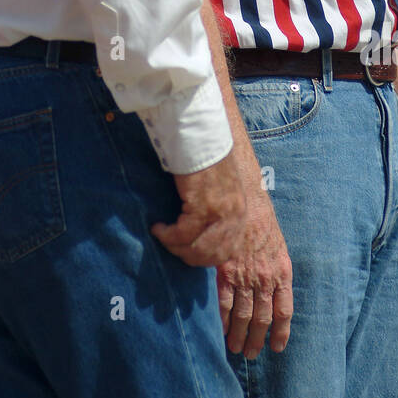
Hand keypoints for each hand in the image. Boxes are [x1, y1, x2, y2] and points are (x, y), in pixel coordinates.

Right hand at [152, 149, 246, 268]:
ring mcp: (219, 214)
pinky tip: (157, 227)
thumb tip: (205, 233)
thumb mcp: (223, 191)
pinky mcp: (202, 206)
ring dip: (174, 247)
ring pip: (196, 248)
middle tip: (171, 246)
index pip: (228, 252)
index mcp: (240, 215)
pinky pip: (181, 233)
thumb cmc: (208, 160)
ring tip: (162, 236)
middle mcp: (234, 218)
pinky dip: (166, 235)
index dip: (206, 259)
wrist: (203, 139)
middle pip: (211, 256)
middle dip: (187, 257)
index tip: (187, 252)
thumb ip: (220, 211)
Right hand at [217, 173, 291, 358]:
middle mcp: (266, 278)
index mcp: (282, 271)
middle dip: (257, 339)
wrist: (243, 197)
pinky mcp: (226, 271)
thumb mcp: (277, 241)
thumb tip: (272, 282)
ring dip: (240, 334)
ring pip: (244, 315)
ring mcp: (246, 276)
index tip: (277, 347)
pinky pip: (225, 302)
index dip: (281, 331)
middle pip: (263, 317)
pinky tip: (222, 330)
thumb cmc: (259, 215)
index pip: (284, 310)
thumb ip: (274, 264)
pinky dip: (224, 319)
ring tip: (235, 348)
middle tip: (251, 354)